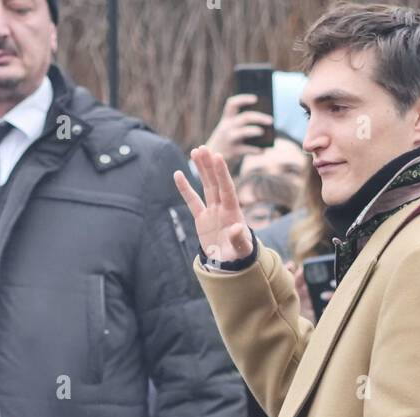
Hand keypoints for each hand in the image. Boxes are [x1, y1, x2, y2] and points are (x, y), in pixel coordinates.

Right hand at [173, 147, 253, 265]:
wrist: (231, 265)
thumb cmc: (239, 258)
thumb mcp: (241, 250)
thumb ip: (239, 239)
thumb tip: (237, 228)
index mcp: (234, 213)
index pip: (227, 189)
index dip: (222, 173)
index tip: (218, 156)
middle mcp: (223, 208)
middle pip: (216, 183)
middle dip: (210, 166)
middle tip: (203, 148)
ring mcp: (212, 212)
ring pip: (206, 186)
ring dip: (202, 169)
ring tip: (196, 151)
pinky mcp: (202, 219)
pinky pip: (192, 201)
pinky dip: (185, 188)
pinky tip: (178, 174)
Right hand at [205, 93, 274, 162]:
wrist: (211, 160)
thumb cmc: (226, 144)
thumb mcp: (229, 132)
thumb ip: (242, 127)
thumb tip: (263, 127)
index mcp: (226, 120)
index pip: (232, 104)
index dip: (243, 99)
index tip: (255, 99)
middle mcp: (227, 127)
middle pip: (245, 117)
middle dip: (259, 117)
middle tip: (271, 120)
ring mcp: (229, 139)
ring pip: (244, 132)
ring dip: (255, 131)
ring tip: (263, 132)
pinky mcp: (233, 152)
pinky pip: (247, 149)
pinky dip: (256, 150)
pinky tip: (262, 151)